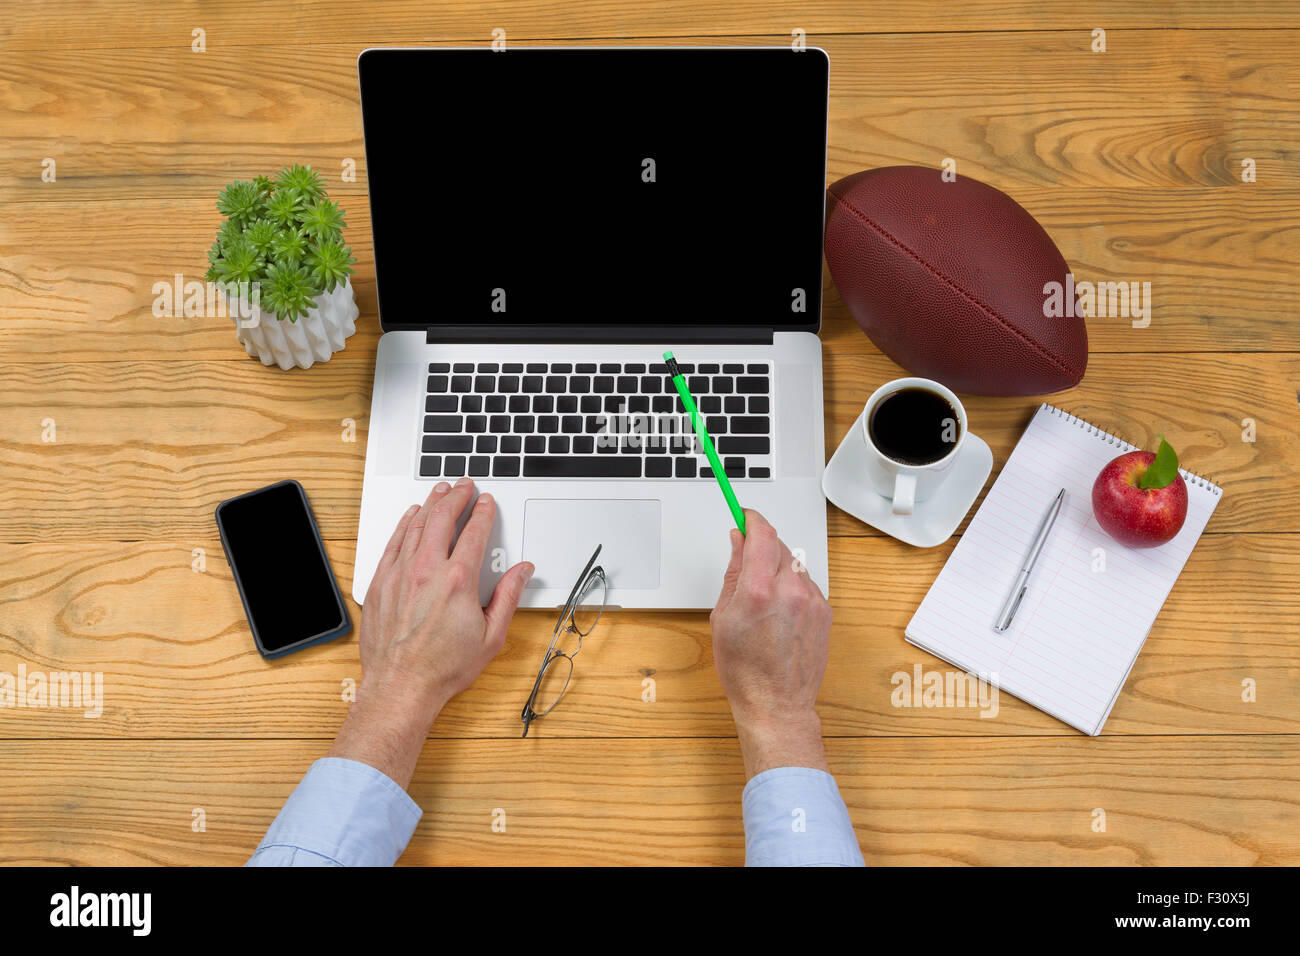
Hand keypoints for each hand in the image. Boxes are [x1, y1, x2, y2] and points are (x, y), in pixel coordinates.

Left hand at [329, 478, 533, 786]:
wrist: (401, 686)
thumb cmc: (443, 667)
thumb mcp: (491, 636)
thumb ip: (508, 597)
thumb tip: (522, 571)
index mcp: (458, 580)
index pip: (474, 532)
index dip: (483, 512)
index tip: (487, 502)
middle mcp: (427, 571)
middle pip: (443, 518)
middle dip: (456, 496)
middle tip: (464, 486)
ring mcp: (400, 574)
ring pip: (417, 525)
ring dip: (431, 504)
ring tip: (440, 491)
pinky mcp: (381, 582)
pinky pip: (393, 542)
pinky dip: (404, 524)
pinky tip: (411, 515)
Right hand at [710, 509, 832, 777]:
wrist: (776, 703)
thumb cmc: (745, 669)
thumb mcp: (723, 616)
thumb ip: (733, 572)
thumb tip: (737, 541)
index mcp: (759, 589)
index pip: (762, 532)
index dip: (752, 519)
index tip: (744, 516)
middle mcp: (790, 589)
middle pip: (779, 544)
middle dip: (762, 547)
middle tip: (747, 564)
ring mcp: (812, 600)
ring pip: (795, 563)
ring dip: (779, 568)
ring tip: (764, 600)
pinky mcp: (825, 611)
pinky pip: (807, 584)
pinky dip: (793, 587)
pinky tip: (781, 614)